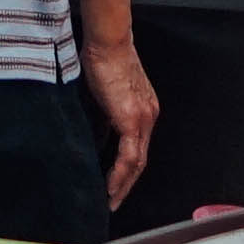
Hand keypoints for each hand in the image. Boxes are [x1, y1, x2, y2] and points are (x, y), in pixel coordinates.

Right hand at [82, 41, 160, 209]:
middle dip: (127, 184)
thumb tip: (94, 137)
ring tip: (111, 201)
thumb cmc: (101, 58)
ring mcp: (143, 118)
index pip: (138, 147)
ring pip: (137, 162)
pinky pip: (128, 156)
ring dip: (123, 184)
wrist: (107, 42)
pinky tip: (109, 188)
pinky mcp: (132, 119)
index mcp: (144, 109)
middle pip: (141, 160)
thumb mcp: (103, 94)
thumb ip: (102, 116)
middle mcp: (148, 116)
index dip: (128, 169)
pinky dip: (119, 175)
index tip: (116, 184)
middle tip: (114, 201)